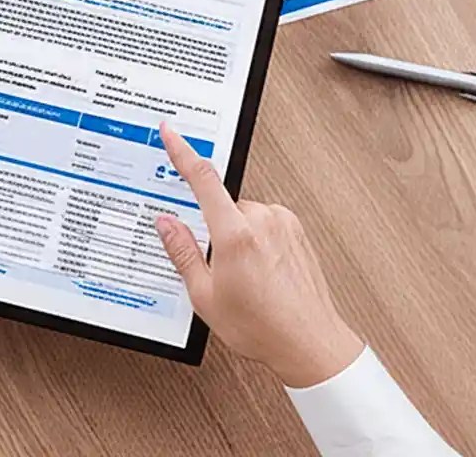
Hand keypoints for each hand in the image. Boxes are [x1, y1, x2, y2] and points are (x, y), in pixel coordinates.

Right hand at [153, 124, 363, 386]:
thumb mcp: (205, 295)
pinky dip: (255, 241)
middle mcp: (263, 220)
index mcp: (235, 233)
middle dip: (212, 228)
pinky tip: (259, 273)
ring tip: (243, 278)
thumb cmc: (261, 326)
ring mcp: (283, 223)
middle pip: (222, 205)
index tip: (171, 133)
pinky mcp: (297, 230)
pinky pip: (264, 223)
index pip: (203, 179)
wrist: (309, 342)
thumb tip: (166, 223)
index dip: (182, 152)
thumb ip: (182, 252)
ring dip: (235, 236)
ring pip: (243, 216)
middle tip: (215, 267)